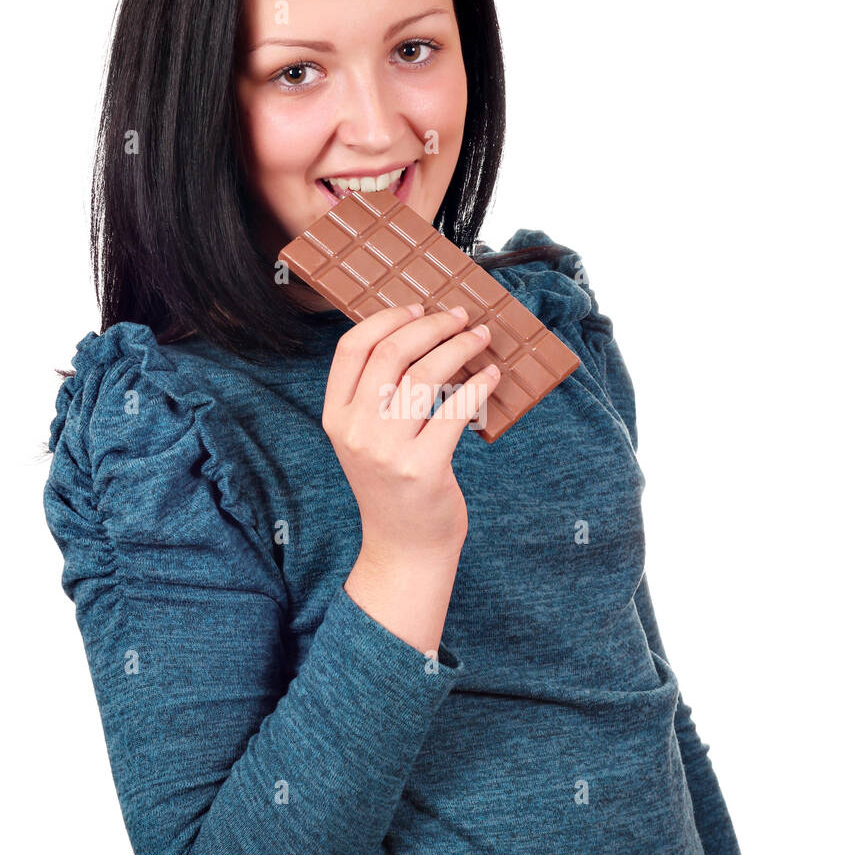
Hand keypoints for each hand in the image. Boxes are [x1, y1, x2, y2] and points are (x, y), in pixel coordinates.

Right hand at [322, 302, 497, 561]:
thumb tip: (416, 333)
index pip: (352, 347)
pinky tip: (492, 375)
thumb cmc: (392, 485)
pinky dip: (479, 384)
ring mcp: (387, 450)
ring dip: (460, 346)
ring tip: (480, 337)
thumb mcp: (366, 439)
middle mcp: (356, 431)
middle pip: (391, 352)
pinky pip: (455, 409)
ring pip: (426, 374)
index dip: (388, 318)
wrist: (404, 547)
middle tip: (459, 316)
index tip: (418, 307)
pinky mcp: (423, 467)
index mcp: (336, 416)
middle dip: (432, 324)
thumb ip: (376, 394)